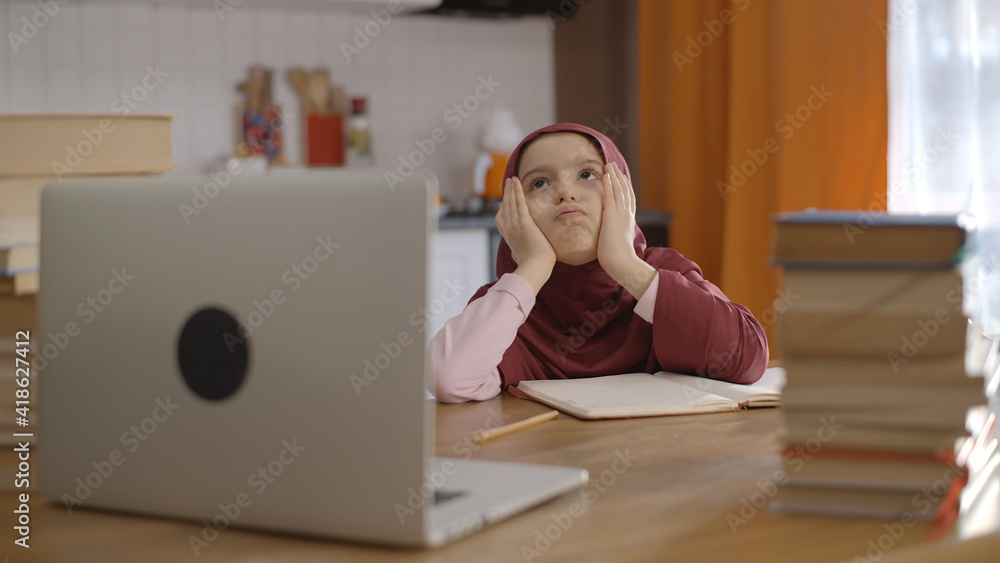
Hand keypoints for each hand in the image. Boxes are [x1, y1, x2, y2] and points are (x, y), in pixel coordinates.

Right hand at [495, 177, 555, 293]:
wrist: (535, 267)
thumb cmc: (533, 265)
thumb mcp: (522, 256)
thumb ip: (520, 251)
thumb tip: (518, 255)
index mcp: (509, 237)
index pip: (501, 218)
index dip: (503, 208)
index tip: (506, 200)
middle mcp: (509, 229)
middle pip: (505, 207)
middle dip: (506, 194)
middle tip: (508, 183)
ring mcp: (514, 225)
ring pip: (510, 202)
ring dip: (511, 189)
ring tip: (512, 179)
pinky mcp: (524, 222)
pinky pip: (519, 202)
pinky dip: (516, 191)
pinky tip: (516, 182)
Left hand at [597, 162, 655, 297]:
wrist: (623, 264)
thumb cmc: (618, 259)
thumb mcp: (618, 244)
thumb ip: (616, 237)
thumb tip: (612, 237)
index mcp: (628, 221)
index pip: (628, 200)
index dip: (625, 188)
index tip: (621, 178)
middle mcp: (627, 215)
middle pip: (625, 191)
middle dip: (620, 177)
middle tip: (614, 166)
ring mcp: (621, 215)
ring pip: (619, 190)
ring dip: (614, 176)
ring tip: (609, 165)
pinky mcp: (613, 217)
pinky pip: (611, 196)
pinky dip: (609, 184)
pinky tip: (605, 175)